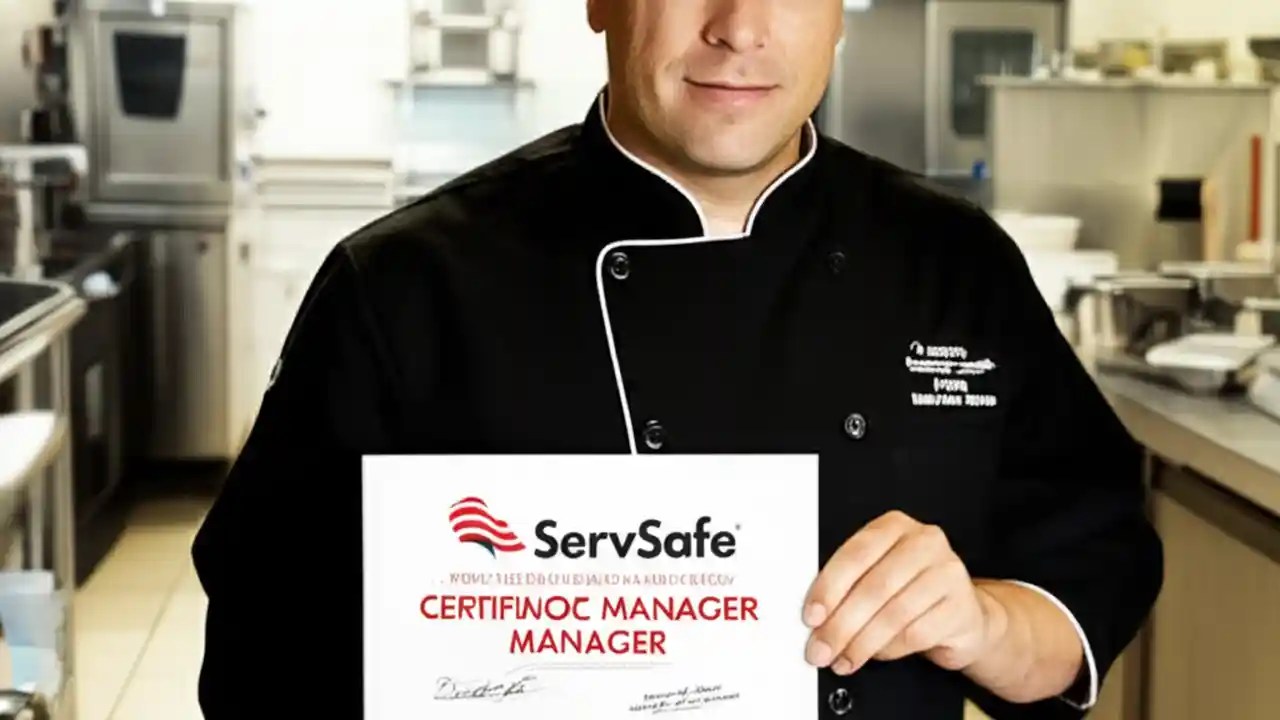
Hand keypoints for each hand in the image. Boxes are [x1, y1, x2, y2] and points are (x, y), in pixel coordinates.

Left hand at [801, 511, 994, 675]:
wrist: (961, 613)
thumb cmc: (908, 589)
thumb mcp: (876, 574)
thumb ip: (847, 587)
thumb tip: (816, 618)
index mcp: (894, 526)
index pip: (856, 554)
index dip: (829, 588)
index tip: (811, 616)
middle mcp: (924, 543)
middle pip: (874, 587)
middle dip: (841, 624)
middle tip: (821, 649)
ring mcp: (947, 573)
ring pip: (894, 614)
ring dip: (861, 643)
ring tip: (844, 658)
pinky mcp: (961, 608)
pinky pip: (916, 634)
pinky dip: (888, 650)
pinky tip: (875, 655)